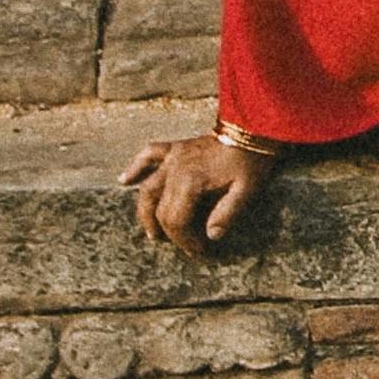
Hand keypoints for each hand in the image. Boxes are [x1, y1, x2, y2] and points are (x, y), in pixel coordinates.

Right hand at [120, 132, 275, 252]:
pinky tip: (125, 180)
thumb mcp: (246, 190)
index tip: (199, 251)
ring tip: (152, 232)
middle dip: (171, 232)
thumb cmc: (251, 161)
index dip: (185, 240)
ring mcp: (173, 157)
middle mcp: (175, 169)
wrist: (253, 128)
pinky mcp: (175, 147)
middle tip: (184, 246)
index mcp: (191, 182)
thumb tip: (211, 236)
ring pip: (148, 189)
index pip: (177, 220)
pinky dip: (135, 167)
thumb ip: (227, 214)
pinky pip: (148, 154)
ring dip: (146, 212)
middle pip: (161, 209)